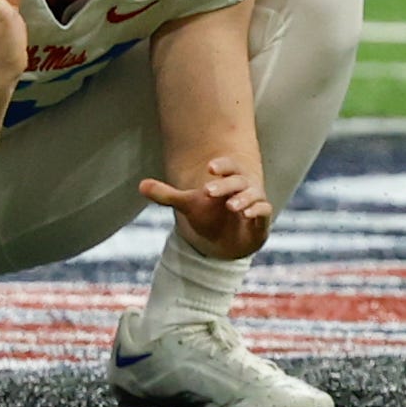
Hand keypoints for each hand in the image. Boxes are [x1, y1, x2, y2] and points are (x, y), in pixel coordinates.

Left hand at [140, 153, 273, 258]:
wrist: (229, 241)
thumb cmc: (210, 215)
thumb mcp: (187, 205)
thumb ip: (167, 195)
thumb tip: (140, 186)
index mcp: (228, 179)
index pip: (229, 166)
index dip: (221, 165)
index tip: (209, 168)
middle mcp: (244, 188)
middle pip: (238, 180)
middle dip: (224, 184)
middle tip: (207, 191)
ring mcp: (254, 203)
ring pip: (253, 194)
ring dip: (242, 198)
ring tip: (230, 206)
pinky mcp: (261, 221)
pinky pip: (265, 211)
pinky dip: (257, 211)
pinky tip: (246, 214)